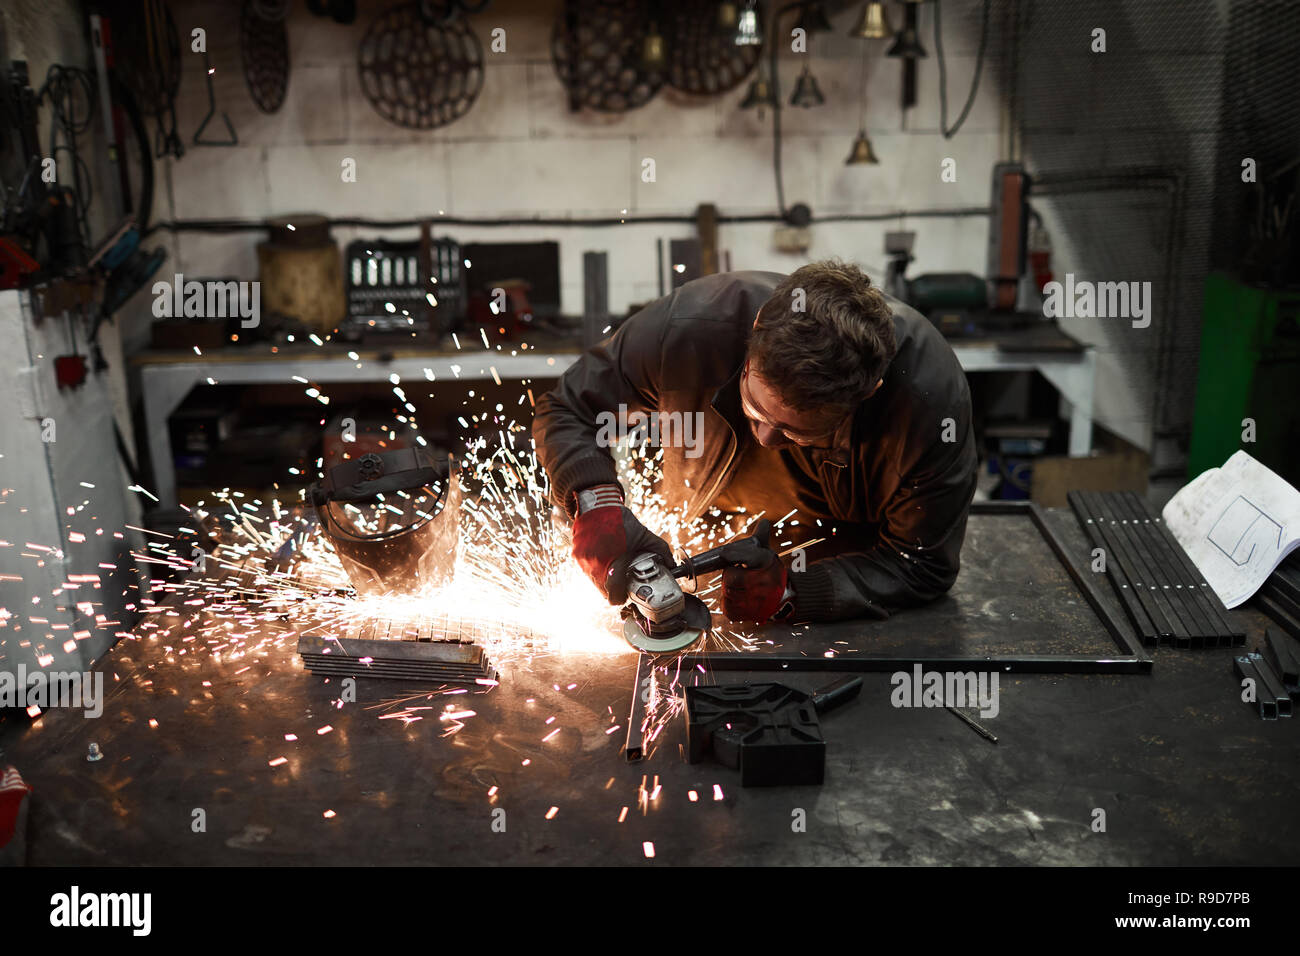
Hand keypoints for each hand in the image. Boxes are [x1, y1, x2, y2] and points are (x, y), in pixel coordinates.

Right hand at [571, 484, 672, 604]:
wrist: (597, 505)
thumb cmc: (620, 520)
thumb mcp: (644, 535)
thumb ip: (661, 550)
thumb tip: (671, 564)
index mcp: (612, 564)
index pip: (613, 595)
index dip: (621, 599)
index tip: (626, 596)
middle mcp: (594, 565)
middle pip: (604, 590)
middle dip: (614, 589)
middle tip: (624, 581)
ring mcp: (583, 561)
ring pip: (594, 582)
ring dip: (605, 580)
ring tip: (615, 569)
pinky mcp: (576, 555)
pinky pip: (587, 570)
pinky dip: (596, 569)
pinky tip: (606, 558)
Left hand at [719, 522, 790, 622]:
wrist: (784, 598)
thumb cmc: (770, 572)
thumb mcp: (767, 553)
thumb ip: (762, 537)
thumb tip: (764, 522)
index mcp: (767, 563)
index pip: (749, 557)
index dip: (735, 554)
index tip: (725, 553)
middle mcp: (763, 583)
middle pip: (730, 577)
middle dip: (729, 575)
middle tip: (737, 573)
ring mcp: (756, 600)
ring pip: (727, 592)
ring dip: (729, 589)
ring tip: (740, 587)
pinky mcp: (748, 614)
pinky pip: (727, 607)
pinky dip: (729, 603)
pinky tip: (738, 599)